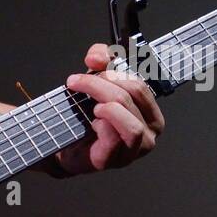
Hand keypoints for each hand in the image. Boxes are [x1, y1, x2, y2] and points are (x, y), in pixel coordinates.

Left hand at [52, 42, 165, 175]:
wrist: (66, 145)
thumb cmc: (86, 115)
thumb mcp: (97, 79)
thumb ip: (101, 59)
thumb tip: (98, 56)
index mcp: (150, 113)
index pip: (140, 84)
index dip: (114, 70)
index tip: (91, 64)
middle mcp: (149, 132)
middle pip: (132, 94)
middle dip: (101, 82)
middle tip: (78, 81)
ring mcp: (134, 149)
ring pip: (126, 114)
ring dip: (102, 101)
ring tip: (90, 105)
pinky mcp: (115, 160)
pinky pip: (113, 135)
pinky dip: (100, 123)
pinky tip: (92, 123)